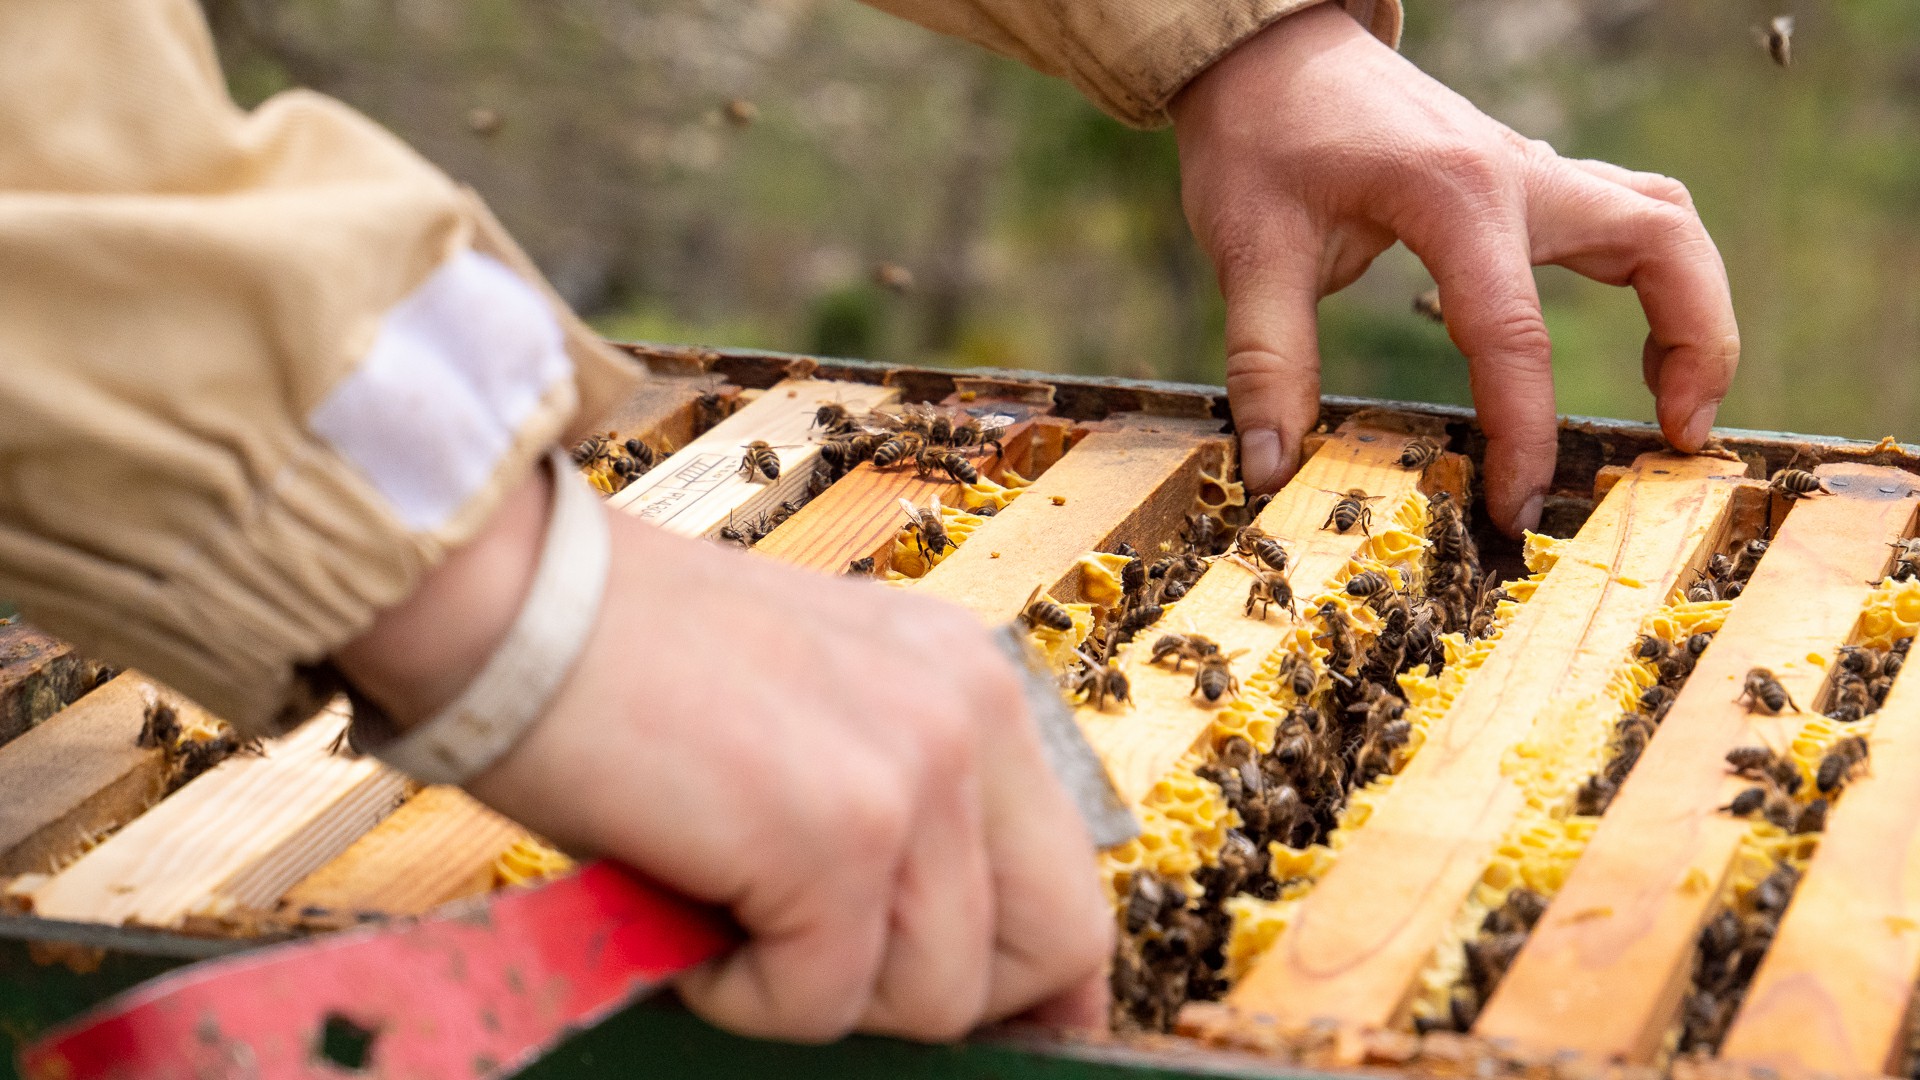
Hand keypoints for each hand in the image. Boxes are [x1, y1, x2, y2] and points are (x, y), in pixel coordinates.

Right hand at [457, 507, 1112, 1041]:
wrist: (506, 603)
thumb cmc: (626, 673)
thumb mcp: (808, 722)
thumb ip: (894, 818)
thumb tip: (943, 971)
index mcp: (970, 682)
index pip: (1069, 884)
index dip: (1032, 983)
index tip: (982, 1029)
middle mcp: (970, 712)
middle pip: (1052, 946)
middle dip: (940, 999)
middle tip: (814, 966)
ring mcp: (913, 768)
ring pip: (936, 997)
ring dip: (820, 993)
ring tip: (724, 911)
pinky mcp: (837, 828)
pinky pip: (821, 1002)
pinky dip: (739, 995)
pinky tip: (680, 906)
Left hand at [1171, 2, 1739, 533]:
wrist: (1270, 50)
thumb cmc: (1261, 135)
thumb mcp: (1247, 246)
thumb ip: (1268, 359)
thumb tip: (1270, 464)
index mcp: (1452, 195)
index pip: (1513, 334)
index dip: (1523, 434)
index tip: (1515, 507)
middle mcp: (1517, 174)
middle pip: (1662, 244)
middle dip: (1695, 345)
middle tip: (1676, 439)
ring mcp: (1533, 169)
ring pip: (1665, 223)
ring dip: (1696, 307)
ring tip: (1679, 403)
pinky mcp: (1528, 178)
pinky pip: (1629, 216)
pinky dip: (1657, 276)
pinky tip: (1636, 338)